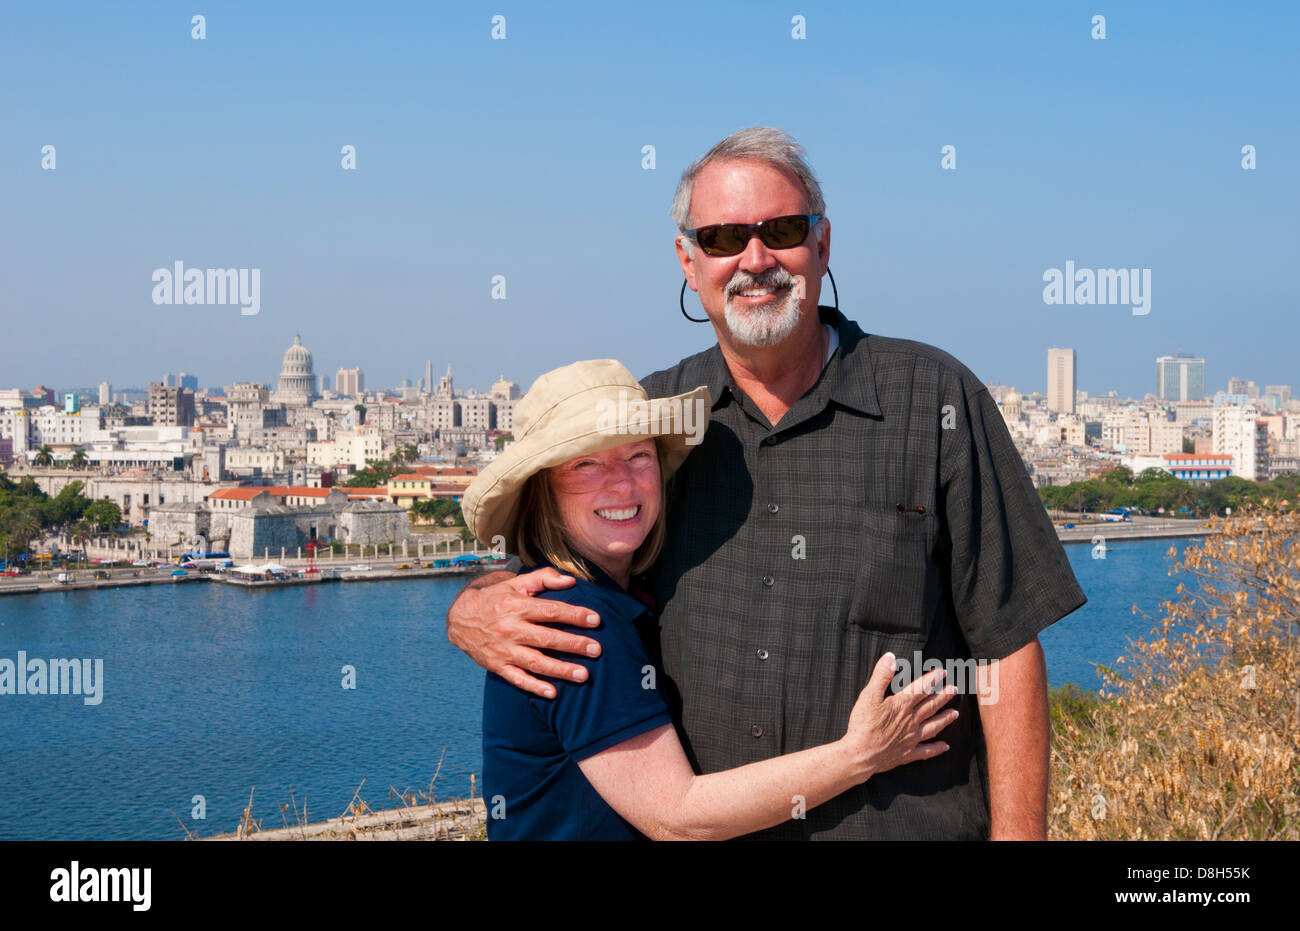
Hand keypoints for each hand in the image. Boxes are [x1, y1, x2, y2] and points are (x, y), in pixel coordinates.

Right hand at [446, 567, 602, 698]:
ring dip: (560, 670)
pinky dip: (534, 687)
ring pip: (536, 662)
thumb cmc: (494, 598)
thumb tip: (570, 581)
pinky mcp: (497, 666)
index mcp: (517, 606)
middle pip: (547, 639)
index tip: (596, 620)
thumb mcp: (515, 583)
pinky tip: (553, 693)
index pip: (551, 611)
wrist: (459, 619)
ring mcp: (504, 650)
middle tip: (597, 650)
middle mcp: (511, 629)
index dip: (574, 615)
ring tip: (584, 675)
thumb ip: (543, 578)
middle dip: (574, 645)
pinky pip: (517, 679)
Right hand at [840, 652, 957, 781]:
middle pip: (931, 706)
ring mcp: (911, 738)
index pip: (921, 689)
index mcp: (902, 705)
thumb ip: (881, 676)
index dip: (932, 679)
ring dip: (945, 719)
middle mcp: (910, 721)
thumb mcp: (868, 696)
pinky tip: (945, 747)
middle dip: (943, 696)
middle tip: (954, 689)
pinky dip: (936, 749)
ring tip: (956, 713)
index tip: (943, 672)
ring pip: (933, 726)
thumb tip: (890, 657)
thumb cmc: (863, 725)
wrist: (860, 754)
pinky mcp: (907, 753)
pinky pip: (926, 751)